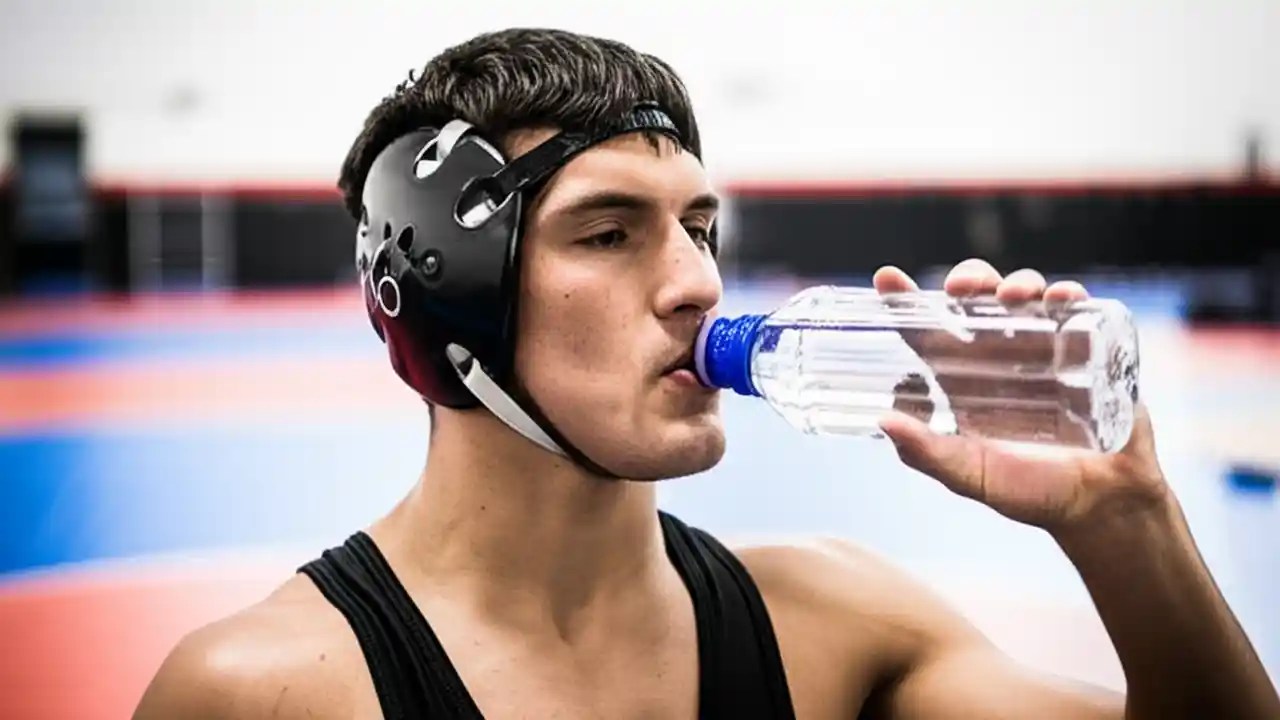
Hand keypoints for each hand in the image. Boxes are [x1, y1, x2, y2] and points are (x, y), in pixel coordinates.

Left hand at [871, 259, 1169, 533]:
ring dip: (1017, 282)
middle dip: (969, 278)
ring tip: (1013, 296)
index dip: (907, 301)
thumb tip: (883, 421)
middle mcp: (1000, 357)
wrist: (1102, 506)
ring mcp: (1046, 349)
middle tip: (961, 289)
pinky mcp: (1089, 350)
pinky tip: (1062, 298)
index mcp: (962, 379)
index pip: (928, 331)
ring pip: (1025, 295)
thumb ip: (928, 454)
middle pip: (977, 300)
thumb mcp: (971, 476)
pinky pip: (1079, 310)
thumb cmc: (1031, 493)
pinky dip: (1069, 294)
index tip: (887, 278)